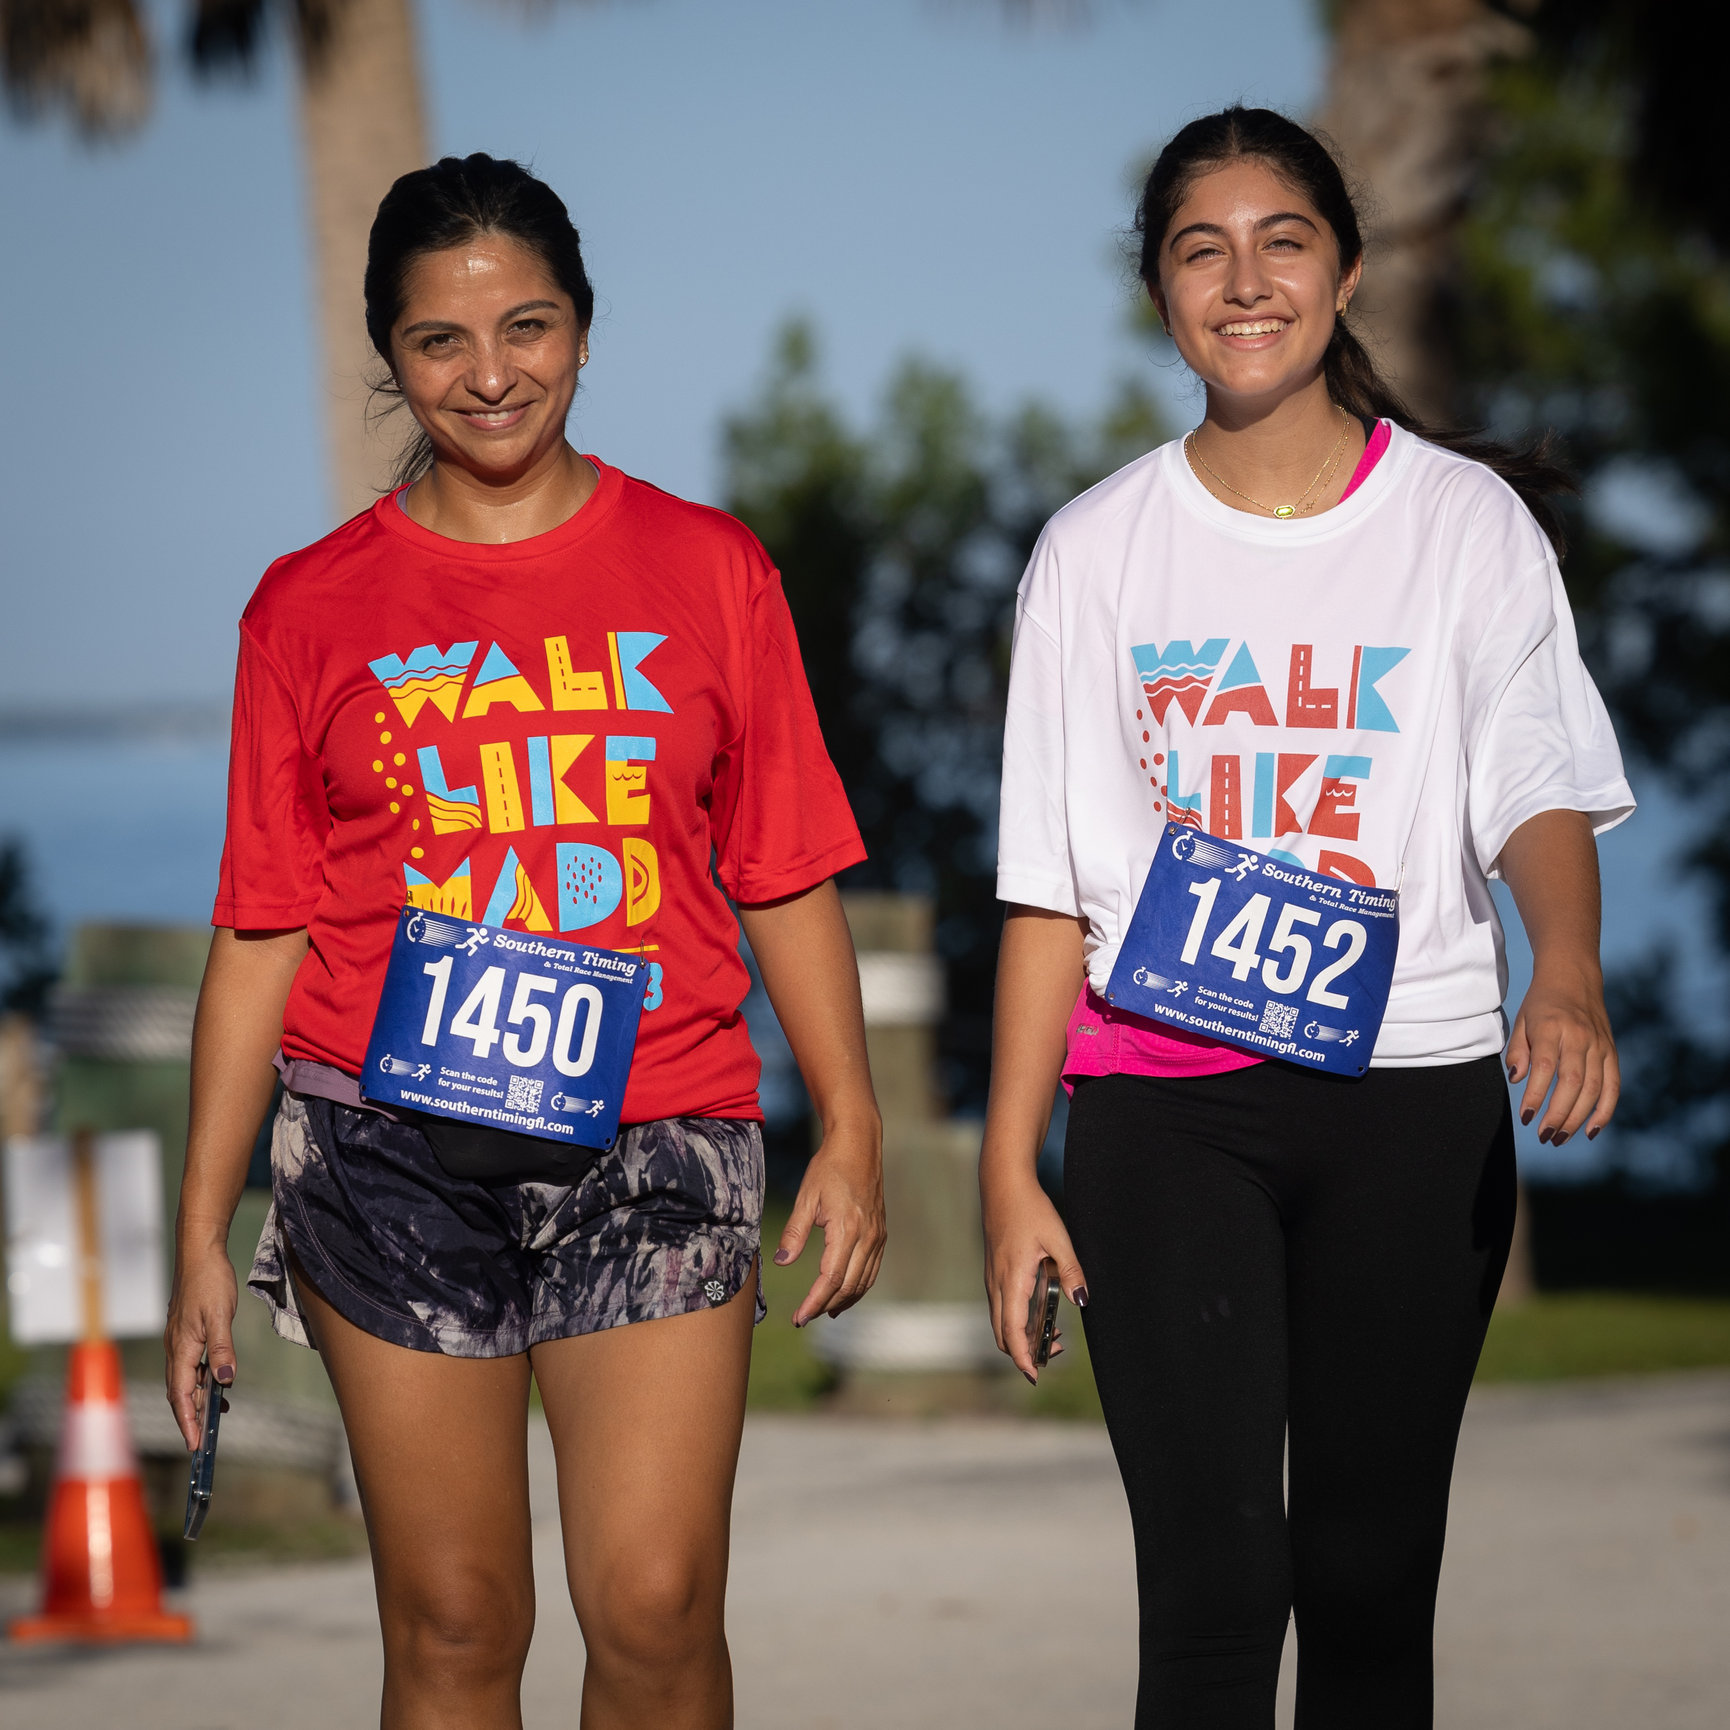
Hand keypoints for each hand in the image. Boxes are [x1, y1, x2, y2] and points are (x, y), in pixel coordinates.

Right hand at [164, 1239, 238, 1449]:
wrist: (200, 1254)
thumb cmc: (209, 1282)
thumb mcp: (219, 1317)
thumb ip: (222, 1350)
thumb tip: (225, 1382)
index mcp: (181, 1349)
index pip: (181, 1395)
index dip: (187, 1421)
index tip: (194, 1445)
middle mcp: (176, 1350)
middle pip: (181, 1393)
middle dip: (190, 1418)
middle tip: (203, 1443)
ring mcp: (180, 1342)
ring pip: (187, 1380)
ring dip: (198, 1400)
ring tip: (216, 1419)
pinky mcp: (188, 1334)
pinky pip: (193, 1366)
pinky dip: (203, 1380)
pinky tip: (219, 1383)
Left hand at [774, 1118, 884, 1326]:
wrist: (859, 1145)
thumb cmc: (829, 1167)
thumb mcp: (807, 1197)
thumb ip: (795, 1232)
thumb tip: (781, 1262)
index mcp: (848, 1229)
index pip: (832, 1278)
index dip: (815, 1302)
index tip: (799, 1317)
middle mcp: (868, 1237)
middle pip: (849, 1285)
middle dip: (825, 1306)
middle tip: (803, 1318)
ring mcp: (877, 1236)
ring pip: (863, 1281)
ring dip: (843, 1301)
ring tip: (822, 1313)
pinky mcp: (880, 1233)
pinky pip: (872, 1269)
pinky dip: (858, 1286)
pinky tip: (844, 1293)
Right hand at [983, 1168, 1086, 1384]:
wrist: (1002, 1184)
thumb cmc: (1030, 1208)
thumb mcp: (1058, 1238)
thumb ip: (1071, 1270)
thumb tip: (1082, 1301)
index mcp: (1011, 1280)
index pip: (1012, 1332)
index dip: (1023, 1358)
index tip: (1036, 1375)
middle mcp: (996, 1283)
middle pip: (1002, 1334)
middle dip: (1024, 1351)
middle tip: (1055, 1351)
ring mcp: (992, 1277)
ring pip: (1000, 1321)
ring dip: (1021, 1336)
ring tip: (1053, 1334)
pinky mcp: (994, 1271)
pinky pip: (1001, 1306)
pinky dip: (1016, 1319)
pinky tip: (1040, 1309)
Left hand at [1507, 961, 1619, 1143]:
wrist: (1574, 977)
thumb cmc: (1541, 1003)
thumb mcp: (1521, 1020)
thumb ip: (1518, 1050)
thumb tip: (1517, 1080)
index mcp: (1552, 1028)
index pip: (1545, 1067)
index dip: (1537, 1095)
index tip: (1526, 1117)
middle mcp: (1579, 1037)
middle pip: (1573, 1083)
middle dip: (1558, 1114)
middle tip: (1545, 1136)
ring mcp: (1599, 1045)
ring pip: (1594, 1089)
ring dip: (1578, 1118)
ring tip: (1560, 1138)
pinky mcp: (1611, 1052)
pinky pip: (1613, 1086)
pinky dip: (1604, 1111)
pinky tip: (1591, 1131)